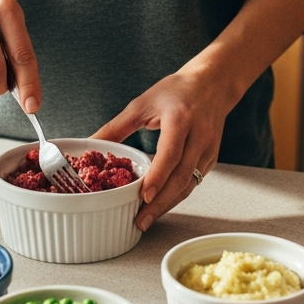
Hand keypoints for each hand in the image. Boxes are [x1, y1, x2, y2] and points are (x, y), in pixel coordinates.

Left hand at [91, 68, 238, 231]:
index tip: (144, 197)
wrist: (212, 84)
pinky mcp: (211, 158)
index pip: (171, 153)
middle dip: (160, 202)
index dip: (158, 177)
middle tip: (140, 220)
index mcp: (181, 118)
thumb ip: (117, 126)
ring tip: (146, 219)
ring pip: (189, 184)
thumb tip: (90, 143)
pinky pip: (193, 182)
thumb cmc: (176, 91)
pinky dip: (176, 196)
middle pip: (181, 176)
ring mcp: (208, 149)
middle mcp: (199, 135)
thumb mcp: (143, 103)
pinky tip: (160, 205)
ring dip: (168, 204)